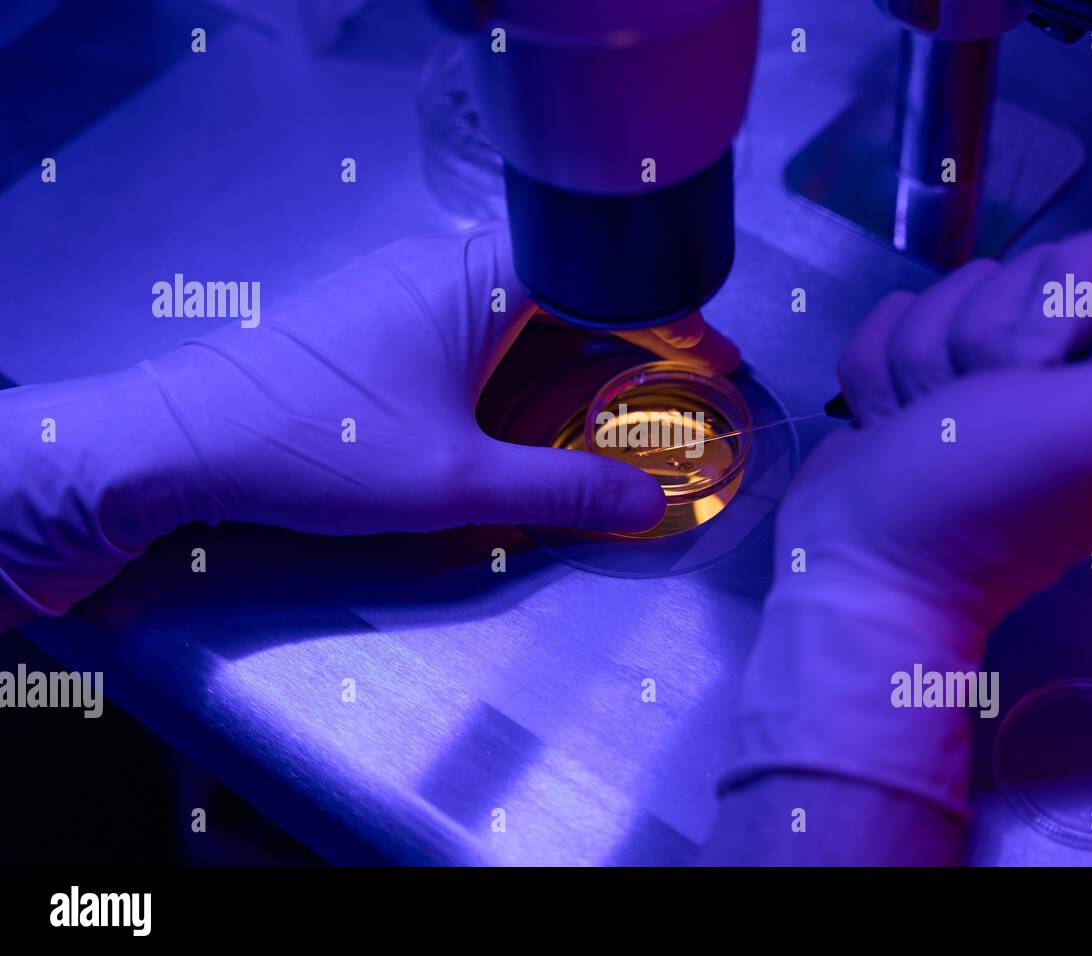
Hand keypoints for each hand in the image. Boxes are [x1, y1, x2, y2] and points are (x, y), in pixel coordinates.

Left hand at [0, 225, 739, 620]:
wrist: (179, 438)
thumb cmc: (321, 444)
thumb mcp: (456, 479)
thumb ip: (562, 487)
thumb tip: (650, 504)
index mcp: (478, 276)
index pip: (604, 277)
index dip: (672, 317)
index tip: (716, 360)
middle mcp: (443, 259)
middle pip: (566, 282)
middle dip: (626, 334)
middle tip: (669, 386)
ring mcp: (400, 280)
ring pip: (515, 300)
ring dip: (568, 344)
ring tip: (608, 400)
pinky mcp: (370, 311)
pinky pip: (469, 317)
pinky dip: (514, 354)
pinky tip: (514, 403)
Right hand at [719, 229, 1091, 821]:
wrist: (859, 562)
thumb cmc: (978, 497)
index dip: (1073, 290)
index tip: (1040, 363)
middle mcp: (1080, 377)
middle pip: (1037, 266)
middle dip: (985, 333)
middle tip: (977, 407)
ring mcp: (992, 378)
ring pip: (956, 290)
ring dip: (923, 359)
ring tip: (926, 426)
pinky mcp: (923, 381)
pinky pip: (898, 316)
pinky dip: (880, 372)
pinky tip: (890, 424)